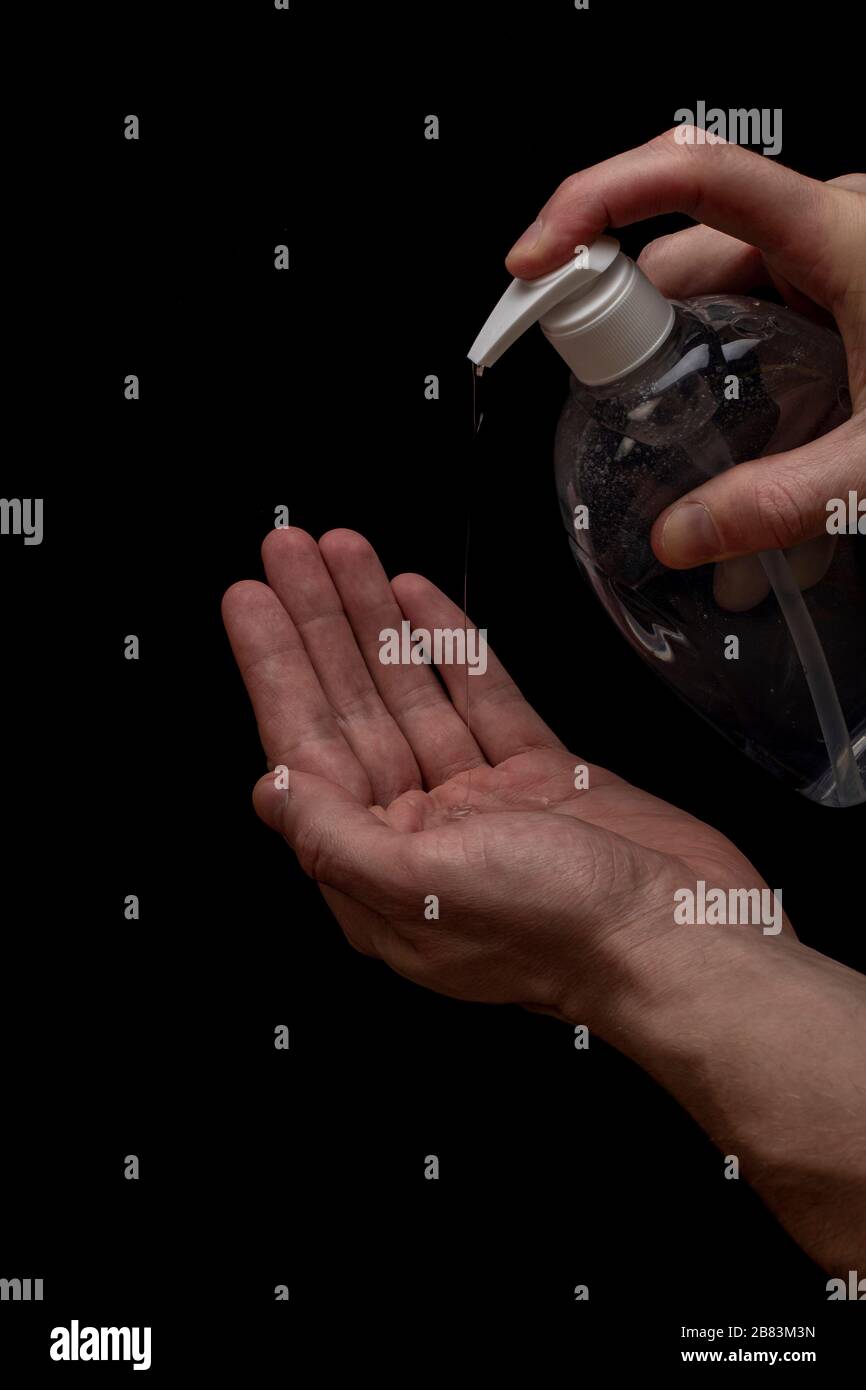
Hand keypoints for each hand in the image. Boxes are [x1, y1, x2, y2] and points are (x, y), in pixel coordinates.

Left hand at [223, 527, 865, 1273]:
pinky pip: (482, 697)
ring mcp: (482, 803)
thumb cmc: (559, 931)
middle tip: (288, 550)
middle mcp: (422, 834)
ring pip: (413, 693)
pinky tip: (418, 598)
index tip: (251, 602)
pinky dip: (450, 647)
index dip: (275, 670)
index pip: (308, 750)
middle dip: (318, 626)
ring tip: (345, 553)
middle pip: (353, 709)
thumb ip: (335, 837)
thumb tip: (270, 789)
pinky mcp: (541, 779)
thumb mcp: (423, 887)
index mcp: (379, 868)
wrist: (683, 939)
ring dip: (375, 622)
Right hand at [506, 131, 865, 569]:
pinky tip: (721, 401)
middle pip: (683, 240)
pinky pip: (749, 289)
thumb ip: (779, 504)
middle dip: (624, 311)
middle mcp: (830, 219)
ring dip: (674, 339)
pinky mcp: (840, 270)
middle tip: (594, 390)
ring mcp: (835, 242)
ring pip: (714, 272)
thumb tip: (681, 537)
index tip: (536, 262)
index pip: (688, 176)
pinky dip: (717, 342)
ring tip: (663, 415)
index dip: (592, 205)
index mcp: (839, 230)